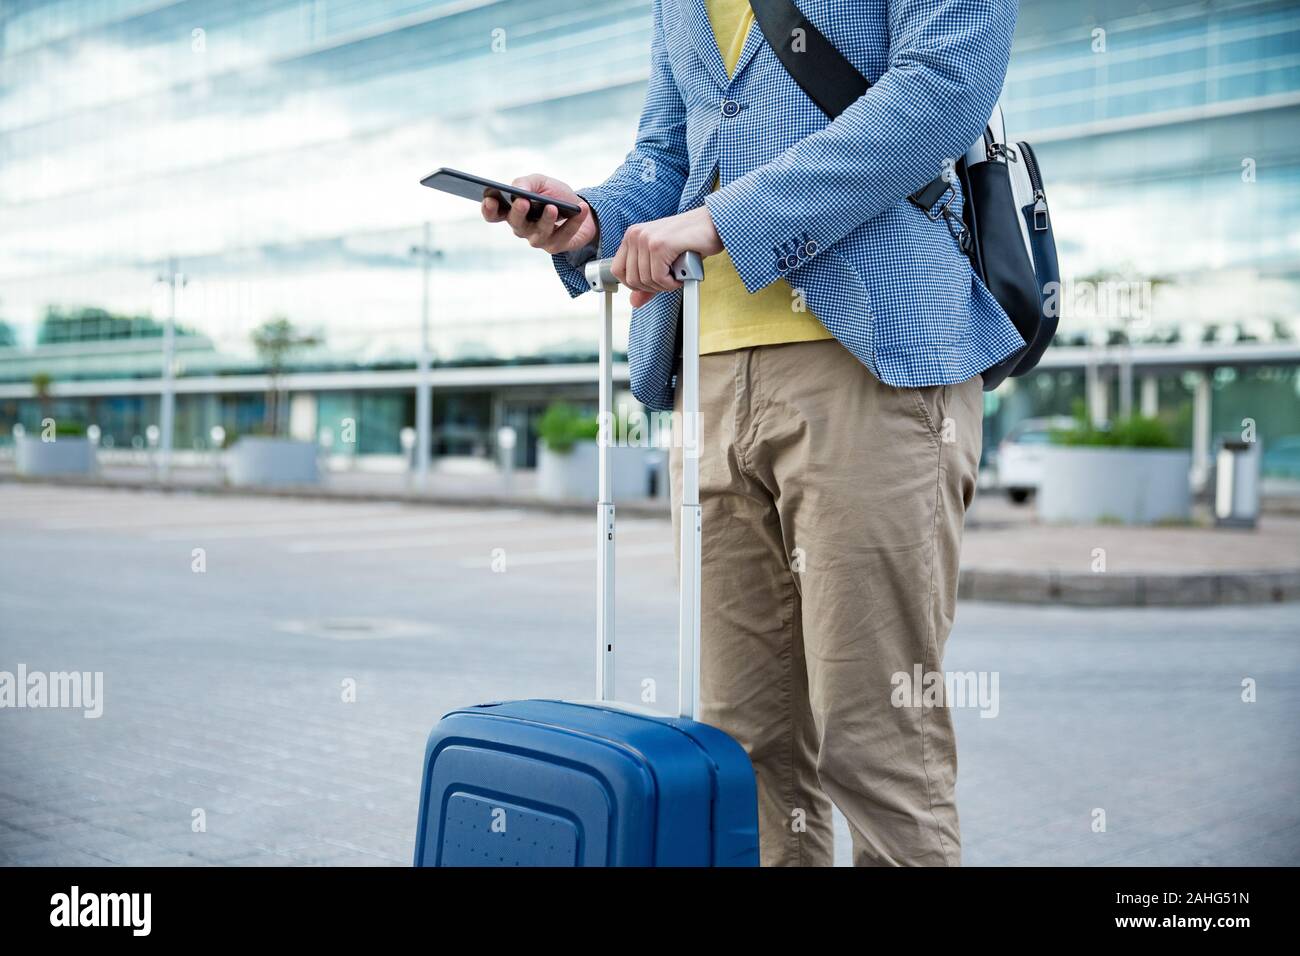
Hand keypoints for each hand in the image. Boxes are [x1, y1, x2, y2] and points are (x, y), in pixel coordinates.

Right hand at [481, 173, 596, 254]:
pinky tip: (580, 209)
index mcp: (513, 211)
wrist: (580, 208)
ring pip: (539, 233)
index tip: (489, 199)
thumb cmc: (554, 195)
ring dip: (546, 219)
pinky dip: (574, 222)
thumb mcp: (540, 182)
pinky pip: (564, 235)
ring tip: (553, 207)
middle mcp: (522, 228)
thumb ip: (527, 183)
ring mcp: (538, 239)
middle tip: (523, 201)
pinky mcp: (556, 246)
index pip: (494, 214)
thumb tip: (517, 189)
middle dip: (518, 212)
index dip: (489, 209)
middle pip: (516, 224)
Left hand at [612, 206, 722, 306]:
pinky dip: (673, 282)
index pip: (618, 270)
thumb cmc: (690, 241)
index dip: (635, 284)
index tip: (653, 283)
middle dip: (654, 286)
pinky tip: (683, 273)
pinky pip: (659, 278)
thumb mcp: (664, 263)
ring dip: (666, 285)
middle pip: (632, 280)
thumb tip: (634, 302)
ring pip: (646, 280)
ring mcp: (646, 238)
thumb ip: (647, 281)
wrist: (713, 225)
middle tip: (670, 279)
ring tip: (679, 274)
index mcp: (632, 236)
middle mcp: (636, 235)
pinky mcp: (660, 245)